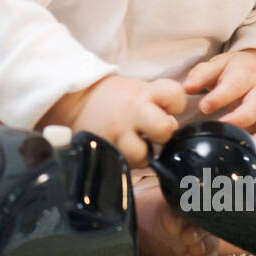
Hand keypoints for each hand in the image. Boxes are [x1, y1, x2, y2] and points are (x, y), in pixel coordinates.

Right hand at [64, 75, 187, 166]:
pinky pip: (125, 165)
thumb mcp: (139, 90)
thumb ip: (161, 102)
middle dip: (163, 134)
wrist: (79, 101)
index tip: (166, 108)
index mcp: (143, 93)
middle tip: (153, 133)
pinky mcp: (106, 149)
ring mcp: (118, 132)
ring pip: (143, 155)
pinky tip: (124, 151)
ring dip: (143, 154)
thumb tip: (177, 123)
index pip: (175, 95)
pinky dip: (128, 161)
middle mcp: (132, 111)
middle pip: (164, 128)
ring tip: (135, 145)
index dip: (176, 105)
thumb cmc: (117, 99)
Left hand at [181, 49, 255, 151]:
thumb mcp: (218, 64)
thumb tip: (186, 87)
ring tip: (240, 142)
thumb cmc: (235, 69)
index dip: (220, 97)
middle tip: (220, 125)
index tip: (204, 107)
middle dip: (239, 117)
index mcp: (243, 73)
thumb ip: (201, 74)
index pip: (234, 84)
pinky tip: (255, 149)